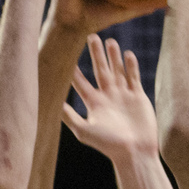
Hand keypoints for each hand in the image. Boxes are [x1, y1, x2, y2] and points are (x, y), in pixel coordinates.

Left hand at [63, 35, 156, 161]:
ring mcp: (123, 96)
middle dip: (95, 54)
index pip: (81, 81)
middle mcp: (107, 97)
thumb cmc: (108, 145)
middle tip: (90, 35)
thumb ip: (68, 116)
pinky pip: (133, 78)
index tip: (67, 52)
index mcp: (94, 103)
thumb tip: (51, 104)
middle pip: (100, 70)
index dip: (74, 68)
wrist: (134, 152)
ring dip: (113, 56)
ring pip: (117, 71)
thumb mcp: (84, 130)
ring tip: (109, 40)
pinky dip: (131, 66)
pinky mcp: (138, 97)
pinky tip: (127, 54)